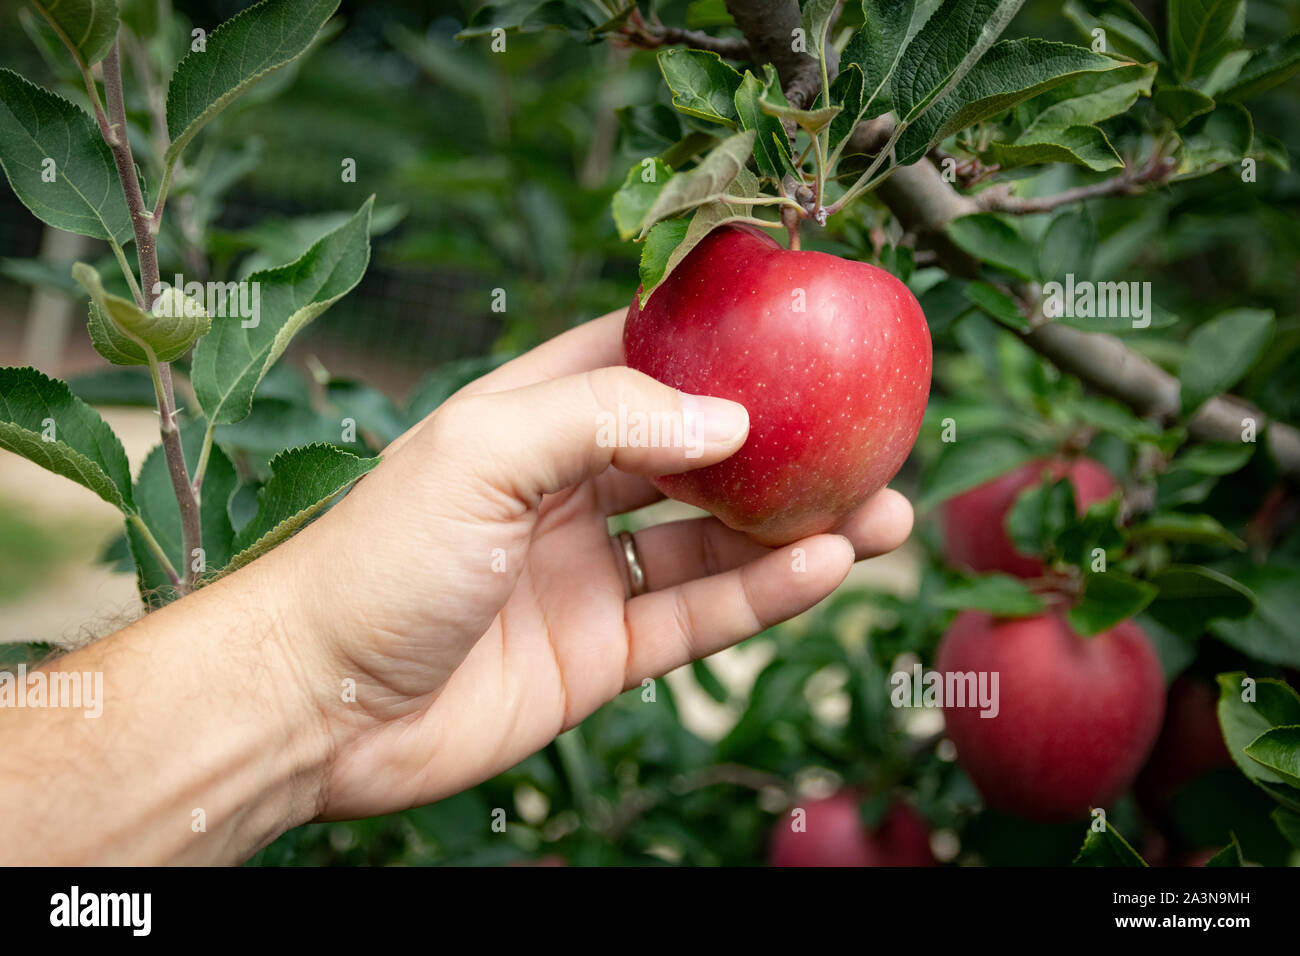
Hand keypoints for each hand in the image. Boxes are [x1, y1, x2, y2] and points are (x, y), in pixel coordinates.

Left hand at [272, 308, 914, 819]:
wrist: (317, 703)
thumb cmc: (376, 559)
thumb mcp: (481, 453)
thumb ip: (604, 417)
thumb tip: (726, 419)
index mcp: (530, 419)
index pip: (635, 358)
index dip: (711, 341)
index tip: (794, 324)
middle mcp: (566, 490)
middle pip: (695, 455)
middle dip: (780, 446)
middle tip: (865, 434)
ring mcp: (589, 573)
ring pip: (713, 540)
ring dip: (797, 526)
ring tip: (883, 507)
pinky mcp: (602, 652)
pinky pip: (698, 616)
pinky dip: (763, 593)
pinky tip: (825, 567)